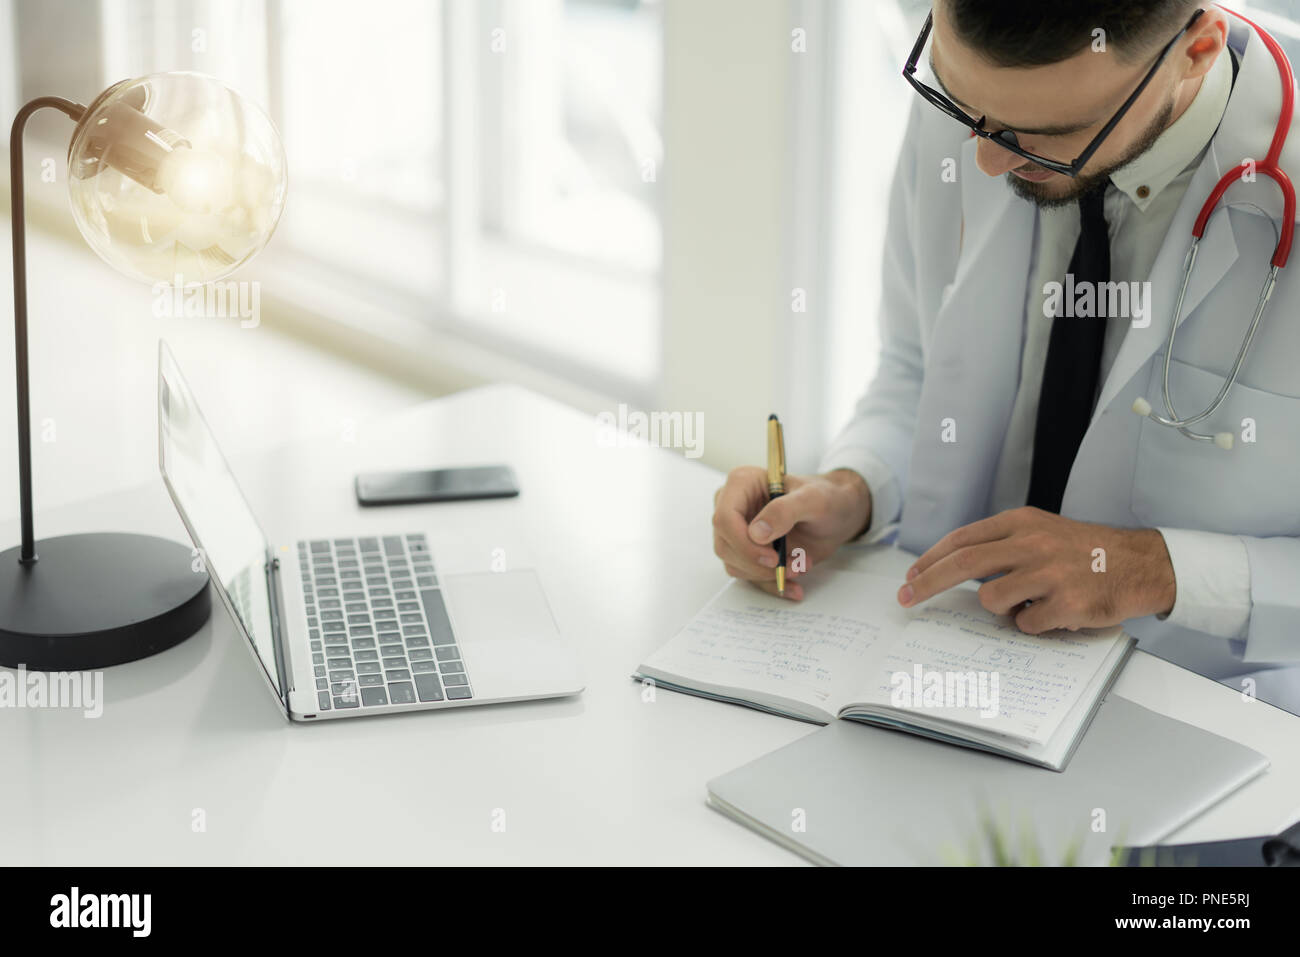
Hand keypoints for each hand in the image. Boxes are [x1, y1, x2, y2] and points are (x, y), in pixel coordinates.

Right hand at [712, 467, 871, 599]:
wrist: (838, 515)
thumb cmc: (827, 498)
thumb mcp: (814, 499)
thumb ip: (785, 511)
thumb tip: (756, 533)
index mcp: (742, 483)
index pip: (724, 518)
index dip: (743, 543)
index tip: (772, 558)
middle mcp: (734, 506)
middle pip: (726, 545)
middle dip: (759, 564)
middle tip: (794, 566)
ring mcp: (738, 530)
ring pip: (735, 564)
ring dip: (768, 574)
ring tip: (801, 565)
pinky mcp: (748, 551)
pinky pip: (748, 575)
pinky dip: (771, 584)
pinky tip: (793, 586)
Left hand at [898, 507, 1176, 633]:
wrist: (1142, 563)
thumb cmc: (1085, 551)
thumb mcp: (1040, 531)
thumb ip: (1001, 545)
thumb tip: (951, 568)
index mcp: (1022, 523)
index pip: (962, 540)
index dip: (931, 560)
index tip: (910, 577)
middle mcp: (1033, 544)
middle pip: (963, 565)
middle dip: (927, 583)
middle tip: (906, 599)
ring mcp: (1050, 575)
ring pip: (993, 600)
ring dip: (1001, 609)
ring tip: (1029, 601)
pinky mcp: (1066, 604)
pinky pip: (1026, 624)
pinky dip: (1032, 623)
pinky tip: (1054, 611)